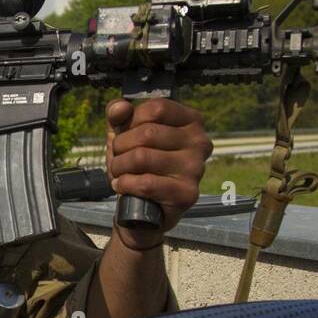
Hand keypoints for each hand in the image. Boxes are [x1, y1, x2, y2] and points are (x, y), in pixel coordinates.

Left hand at [105, 98, 212, 248]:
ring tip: (119, 173)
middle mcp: (199, 142)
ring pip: (143, 157)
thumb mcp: (125, 134)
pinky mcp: (187, 194)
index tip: (125, 133)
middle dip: (121, 146)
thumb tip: (121, 106)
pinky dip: (126, 184)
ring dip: (120, 166)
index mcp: (191, 121)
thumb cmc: (137, 167)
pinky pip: (146, 183)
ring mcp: (196, 169)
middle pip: (147, 133)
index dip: (132, 120)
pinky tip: (122, 186)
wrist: (142, 210)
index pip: (157, 108)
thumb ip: (119, 115)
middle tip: (117, 158)